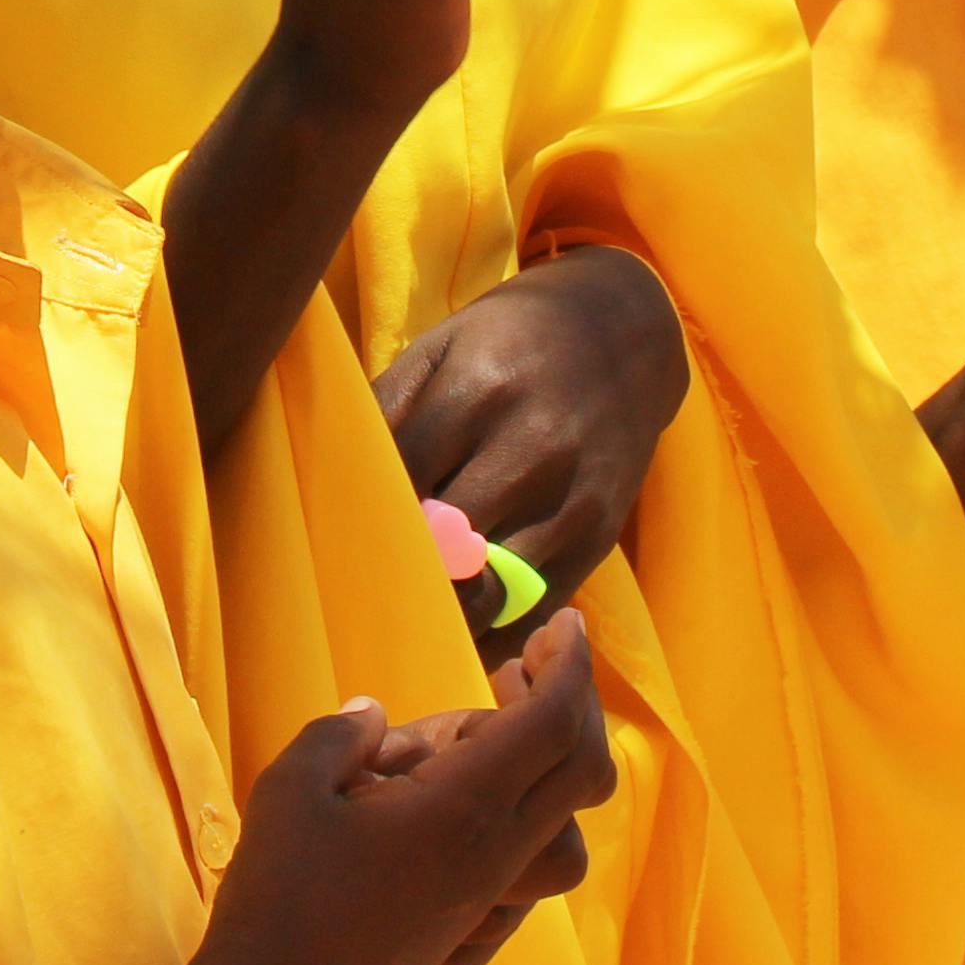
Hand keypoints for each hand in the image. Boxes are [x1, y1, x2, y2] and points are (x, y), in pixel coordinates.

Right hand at [192, 614, 614, 964]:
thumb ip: (341, 734)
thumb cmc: (278, 897)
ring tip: (465, 748)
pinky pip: (523, 877)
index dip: (569, 664)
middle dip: (568, 705)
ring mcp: (486, 902)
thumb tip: (377, 714)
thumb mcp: (292, 787)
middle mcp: (495, 856)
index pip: (553, 721)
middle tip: (519, 669)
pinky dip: (514, 833)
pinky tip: (448, 819)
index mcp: (465, 808)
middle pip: (582, 771)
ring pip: (565, 833)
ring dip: (541, 776)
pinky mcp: (467, 935)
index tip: (563, 624)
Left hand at [374, 246, 686, 637]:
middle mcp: (532, 449)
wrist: (626, 333)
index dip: (365, 516)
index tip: (339, 538)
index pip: (402, 480)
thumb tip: (338, 481)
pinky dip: (493, 631)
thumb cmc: (512, 339)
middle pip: (442, 546)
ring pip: (488, 593)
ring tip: (407, 615)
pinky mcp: (599, 536)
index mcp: (480, 391)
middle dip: (399, 569)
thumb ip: (386, 408)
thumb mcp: (441, 346)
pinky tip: (459, 631)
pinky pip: (536, 611)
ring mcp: (571, 499)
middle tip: (363, 586)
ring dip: (443, 612)